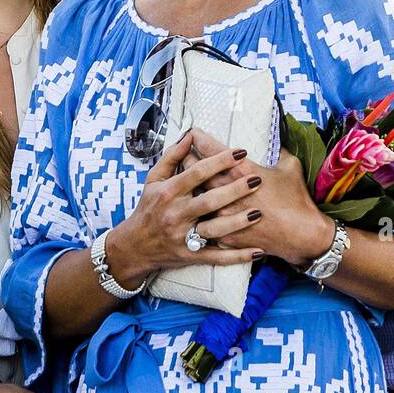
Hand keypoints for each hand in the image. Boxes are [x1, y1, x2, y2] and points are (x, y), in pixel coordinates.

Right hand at [103, 129, 265, 286]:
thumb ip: (172, 156)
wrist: (134, 246)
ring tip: (259, 212)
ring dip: (238, 222)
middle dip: (234, 190)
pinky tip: (257, 251)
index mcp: (169, 192)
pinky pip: (217, 257)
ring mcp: (183, 237)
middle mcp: (176, 214)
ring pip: (214, 230)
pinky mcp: (190, 256)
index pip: (197, 173)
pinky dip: (237, 256)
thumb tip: (190, 135)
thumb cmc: (148, 207)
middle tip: (257, 178)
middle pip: (209, 200)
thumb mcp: (154, 179)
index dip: (220, 161)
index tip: (241, 152)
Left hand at [187, 128, 333, 266]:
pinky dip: (199, 218)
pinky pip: (205, 225)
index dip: (200, 139)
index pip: (213, 150)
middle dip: (187, 160)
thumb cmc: (297, 200)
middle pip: (196, 171)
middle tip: (182, 153)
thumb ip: (278, 151)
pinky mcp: (226, 236)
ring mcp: (225, 216)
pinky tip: (193, 215)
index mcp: (242, 171)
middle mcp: (228, 192)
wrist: (303, 235)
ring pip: (195, 199)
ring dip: (188, 190)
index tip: (193, 133)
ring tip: (183, 184)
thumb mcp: (290, 166)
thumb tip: (276, 143)